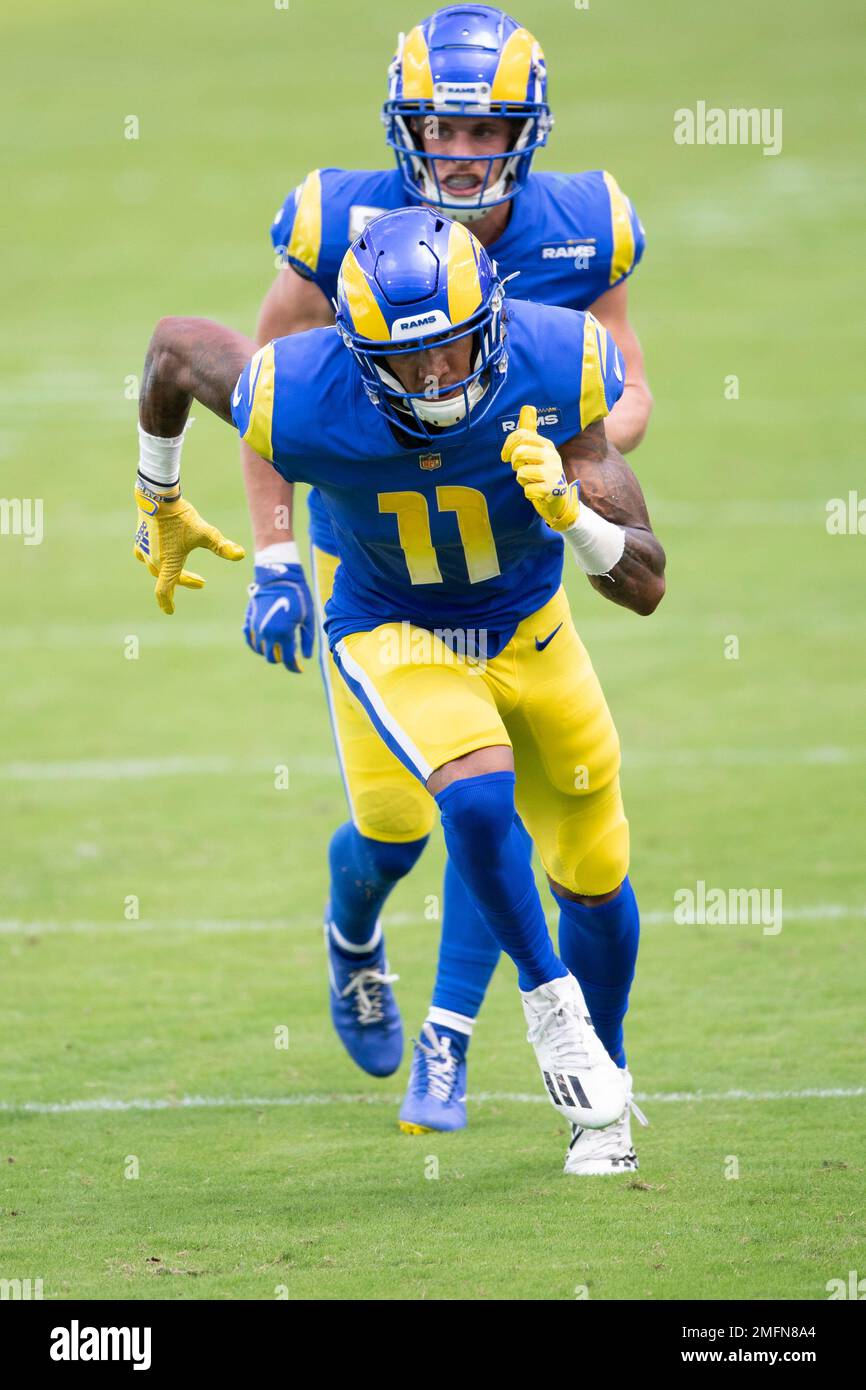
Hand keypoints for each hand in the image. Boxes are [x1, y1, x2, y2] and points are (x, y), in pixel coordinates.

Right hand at [133, 484, 244, 614]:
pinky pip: (143, 555)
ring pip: (155, 568)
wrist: (158, 497)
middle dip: (184, 581)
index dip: (167, 602)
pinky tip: (156, 555)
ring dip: (169, 571)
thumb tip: (241, 555)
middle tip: (201, 581)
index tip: (171, 611)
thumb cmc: (182, 517)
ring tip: (182, 566)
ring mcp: (144, 549)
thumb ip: (222, 547)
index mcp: (168, 563)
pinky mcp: (140, 538)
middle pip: (167, 578)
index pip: (164, 590)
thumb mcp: (206, 533)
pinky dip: (153, 559)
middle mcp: (153, 560)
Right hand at [243, 563, 314, 671]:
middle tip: (290, 655)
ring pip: (261, 651)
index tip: (300, 669)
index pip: (288, 659)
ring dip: (270, 652)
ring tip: (279, 647)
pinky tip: (265, 643)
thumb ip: (307, 639)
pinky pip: (250, 640)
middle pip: (273, 658)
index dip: (294, 667)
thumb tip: (306, 657)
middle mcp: (268, 633)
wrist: (278, 577)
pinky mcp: (249, 621)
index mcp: (284, 633)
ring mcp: (256, 628)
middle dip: (282, 660)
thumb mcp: (308, 618)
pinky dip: (257, 644)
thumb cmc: (298, 596)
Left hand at [501, 404, 579, 531]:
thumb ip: (530, 430)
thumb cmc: (542, 471)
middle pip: (520, 452)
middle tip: (520, 468)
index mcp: (546, 444)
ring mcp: (553, 472)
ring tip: (531, 480)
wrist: (558, 498)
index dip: (508, 445)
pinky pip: (527, 490)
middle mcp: (552, 455)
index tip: (505, 456)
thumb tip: (527, 407)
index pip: (522, 435)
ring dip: (521, 480)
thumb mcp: (537, 449)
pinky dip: (528, 493)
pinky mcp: (552, 489)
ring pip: (521, 473)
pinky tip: (537, 491)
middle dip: (515, 463)